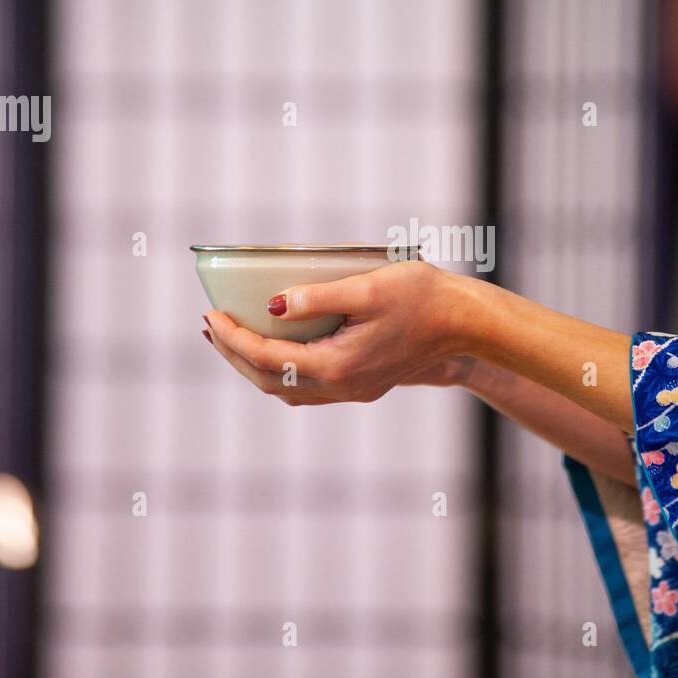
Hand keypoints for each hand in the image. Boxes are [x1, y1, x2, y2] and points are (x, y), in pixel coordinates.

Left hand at [202, 261, 473, 404]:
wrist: (467, 324)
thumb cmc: (423, 297)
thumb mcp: (368, 288)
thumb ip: (317, 297)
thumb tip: (272, 305)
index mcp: (337, 365)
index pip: (265, 357)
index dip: (232, 338)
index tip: (210, 314)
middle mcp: (342, 386)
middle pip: (268, 381)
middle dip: (234, 355)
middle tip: (212, 327)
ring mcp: (354, 389)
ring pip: (286, 389)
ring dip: (254, 366)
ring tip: (233, 340)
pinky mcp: (364, 383)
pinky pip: (308, 387)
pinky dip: (281, 370)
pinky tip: (277, 350)